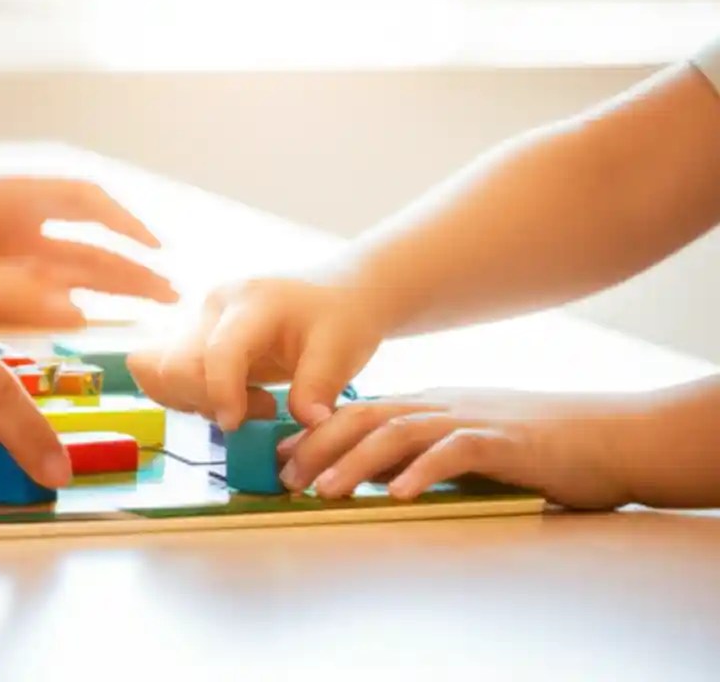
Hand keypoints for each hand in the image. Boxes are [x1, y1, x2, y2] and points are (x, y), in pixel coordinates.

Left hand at [0, 176, 178, 326]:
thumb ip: (10, 293)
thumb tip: (78, 314)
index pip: (79, 198)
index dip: (123, 221)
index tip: (156, 250)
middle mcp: (5, 226)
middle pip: (84, 241)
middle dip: (128, 266)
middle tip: (170, 298)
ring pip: (70, 274)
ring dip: (111, 291)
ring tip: (154, 314)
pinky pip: (43, 302)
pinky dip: (74, 314)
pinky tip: (99, 330)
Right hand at [128, 275, 387, 429]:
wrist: (335, 292)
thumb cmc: (341, 318)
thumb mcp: (343, 350)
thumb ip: (320, 387)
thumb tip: (306, 423)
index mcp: (252, 302)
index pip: (217, 351)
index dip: (221, 394)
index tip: (236, 425)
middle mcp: (213, 305)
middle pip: (176, 364)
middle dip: (206, 401)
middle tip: (260, 407)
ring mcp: (198, 318)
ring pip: (161, 369)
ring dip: (193, 400)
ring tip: (246, 401)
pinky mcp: (192, 334)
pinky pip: (161, 370)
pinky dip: (183, 395)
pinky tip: (226, 397)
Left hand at [279, 388, 642, 509]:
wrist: (617, 436)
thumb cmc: (542, 448)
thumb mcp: (470, 446)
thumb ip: (425, 453)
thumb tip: (375, 475)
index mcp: (433, 405)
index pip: (361, 413)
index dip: (316, 434)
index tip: (281, 459)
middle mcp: (445, 405)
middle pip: (366, 416)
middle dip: (319, 445)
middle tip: (286, 477)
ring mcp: (474, 419)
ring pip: (398, 432)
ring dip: (355, 461)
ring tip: (325, 489)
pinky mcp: (506, 442)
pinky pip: (454, 453)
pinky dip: (421, 472)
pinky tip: (396, 494)